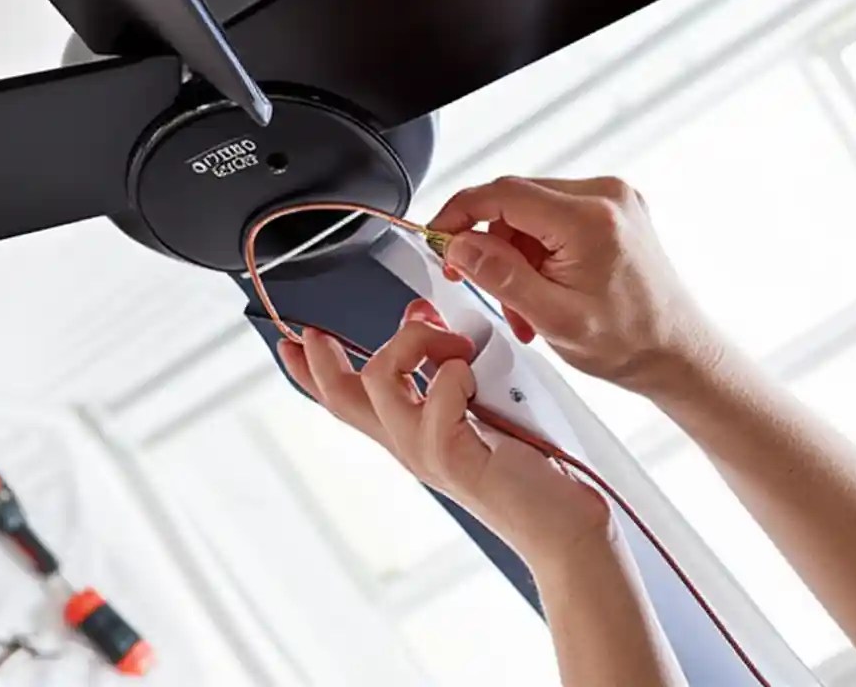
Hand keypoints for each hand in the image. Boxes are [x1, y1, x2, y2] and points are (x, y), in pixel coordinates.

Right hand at [277, 299, 608, 570]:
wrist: (565, 528)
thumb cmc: (533, 470)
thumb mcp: (481, 410)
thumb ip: (452, 376)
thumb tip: (433, 328)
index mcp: (414, 433)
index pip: (348, 400)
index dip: (312, 373)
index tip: (290, 342)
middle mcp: (411, 445)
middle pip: (344, 397)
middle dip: (325, 359)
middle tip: (323, 331)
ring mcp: (428, 452)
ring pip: (381, 380)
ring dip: (415, 344)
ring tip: (453, 346)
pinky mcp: (456, 457)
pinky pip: (436, 396)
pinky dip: (454, 373)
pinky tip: (475, 379)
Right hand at [428, 176, 721, 396]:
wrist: (676, 352)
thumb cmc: (629, 342)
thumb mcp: (554, 319)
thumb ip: (501, 277)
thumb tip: (459, 246)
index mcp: (590, 219)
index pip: (503, 193)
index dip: (459, 212)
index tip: (437, 236)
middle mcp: (605, 197)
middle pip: (514, 202)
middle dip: (492, 247)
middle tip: (486, 290)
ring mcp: (612, 200)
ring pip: (529, 212)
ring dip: (515, 256)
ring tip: (526, 305)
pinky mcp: (612, 210)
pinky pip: (553, 218)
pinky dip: (537, 252)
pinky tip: (544, 288)